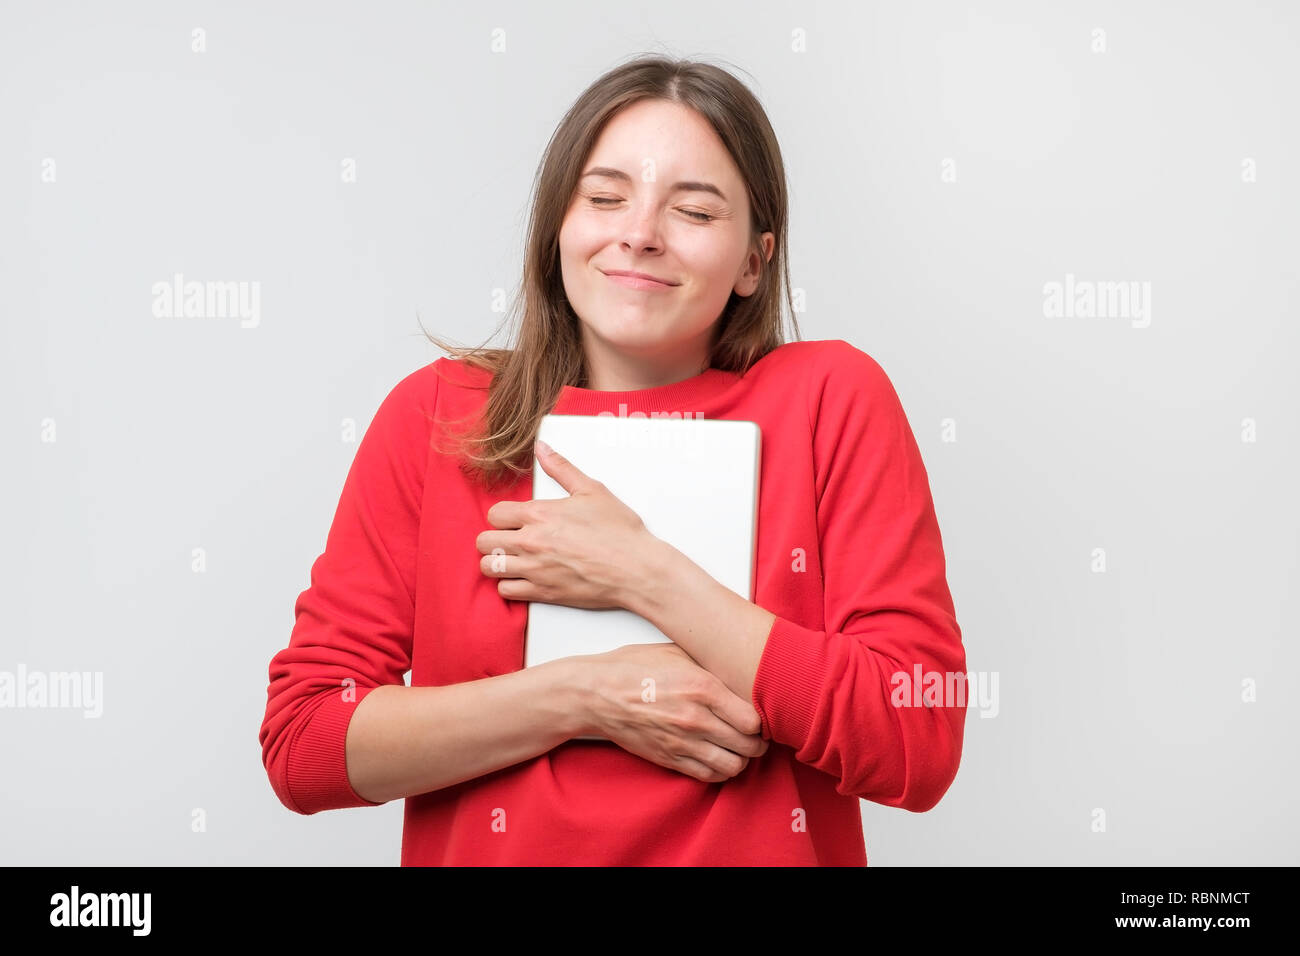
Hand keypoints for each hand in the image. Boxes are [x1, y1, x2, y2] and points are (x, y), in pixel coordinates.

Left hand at [476, 439, 660, 609]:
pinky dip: (510, 585)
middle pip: (484, 541)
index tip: (513, 520)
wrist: (635, 569)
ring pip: (489, 567)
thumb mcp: (591, 490)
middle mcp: (531, 542)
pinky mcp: (542, 592)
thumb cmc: (619, 531)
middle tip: (509, 540)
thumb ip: (562, 468)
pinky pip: (505, 591)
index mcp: (539, 514)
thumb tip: (542, 449)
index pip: (494, 514)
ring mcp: (534, 569)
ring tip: (512, 559)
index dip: (502, 516)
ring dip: (496, 562)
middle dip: (494, 538)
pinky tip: (523, 578)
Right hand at [571, 642, 769, 782]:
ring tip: (738, 748)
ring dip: (742, 759)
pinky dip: (721, 771)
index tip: (759, 715)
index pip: (754, 720)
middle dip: (757, 743)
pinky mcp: (669, 759)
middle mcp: (696, 719)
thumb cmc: (636, 668)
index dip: (762, 720)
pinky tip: (719, 757)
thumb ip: (712, 668)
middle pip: (749, 746)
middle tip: (755, 735)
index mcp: (703, 688)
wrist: (598, 693)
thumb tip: (742, 676)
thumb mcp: (679, 653)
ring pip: (733, 766)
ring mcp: (682, 742)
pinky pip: (709, 776)